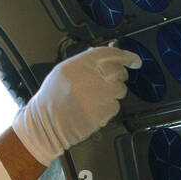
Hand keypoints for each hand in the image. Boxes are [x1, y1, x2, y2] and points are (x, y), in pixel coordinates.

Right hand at [11, 44, 142, 165]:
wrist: (46, 125)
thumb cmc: (53, 99)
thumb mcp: (63, 72)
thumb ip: (86, 62)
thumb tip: (109, 55)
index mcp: (75, 66)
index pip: (108, 54)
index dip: (125, 56)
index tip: (134, 60)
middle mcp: (86, 80)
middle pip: (118, 71)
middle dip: (120, 75)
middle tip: (114, 79)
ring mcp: (95, 98)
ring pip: (120, 89)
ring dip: (114, 92)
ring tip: (98, 96)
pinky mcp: (100, 114)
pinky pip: (116, 106)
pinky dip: (110, 107)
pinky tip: (96, 108)